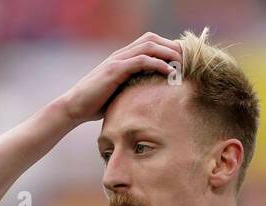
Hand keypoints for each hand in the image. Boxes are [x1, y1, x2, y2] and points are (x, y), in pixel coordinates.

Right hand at [58, 33, 181, 123]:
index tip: (184, 60)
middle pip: (152, 39)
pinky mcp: (115, 70)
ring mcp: (118, 60)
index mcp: (124, 58)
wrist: (75, 106)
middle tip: (190, 59)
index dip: (168, 48)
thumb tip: (153, 99)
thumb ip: (135, 89)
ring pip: (149, 46)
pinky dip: (158, 64)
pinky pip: (141, 60)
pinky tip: (170, 73)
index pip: (150, 43)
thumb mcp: (121, 94)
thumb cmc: (97, 104)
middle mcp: (122, 54)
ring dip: (169, 52)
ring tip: (184, 64)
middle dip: (173, 46)